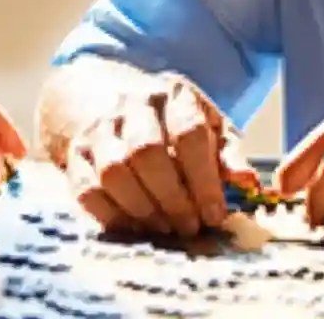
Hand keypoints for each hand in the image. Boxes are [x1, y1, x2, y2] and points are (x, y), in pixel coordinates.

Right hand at [63, 73, 257, 236]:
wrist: (105, 97)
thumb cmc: (169, 121)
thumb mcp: (207, 126)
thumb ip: (228, 153)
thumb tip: (248, 182)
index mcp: (173, 94)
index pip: (188, 133)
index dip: (203, 180)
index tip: (215, 214)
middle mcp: (132, 105)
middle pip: (147, 151)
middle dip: (172, 198)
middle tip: (189, 227)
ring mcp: (99, 128)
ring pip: (114, 171)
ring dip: (143, 208)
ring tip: (164, 228)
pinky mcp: (75, 152)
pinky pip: (87, 189)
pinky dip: (111, 215)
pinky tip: (134, 227)